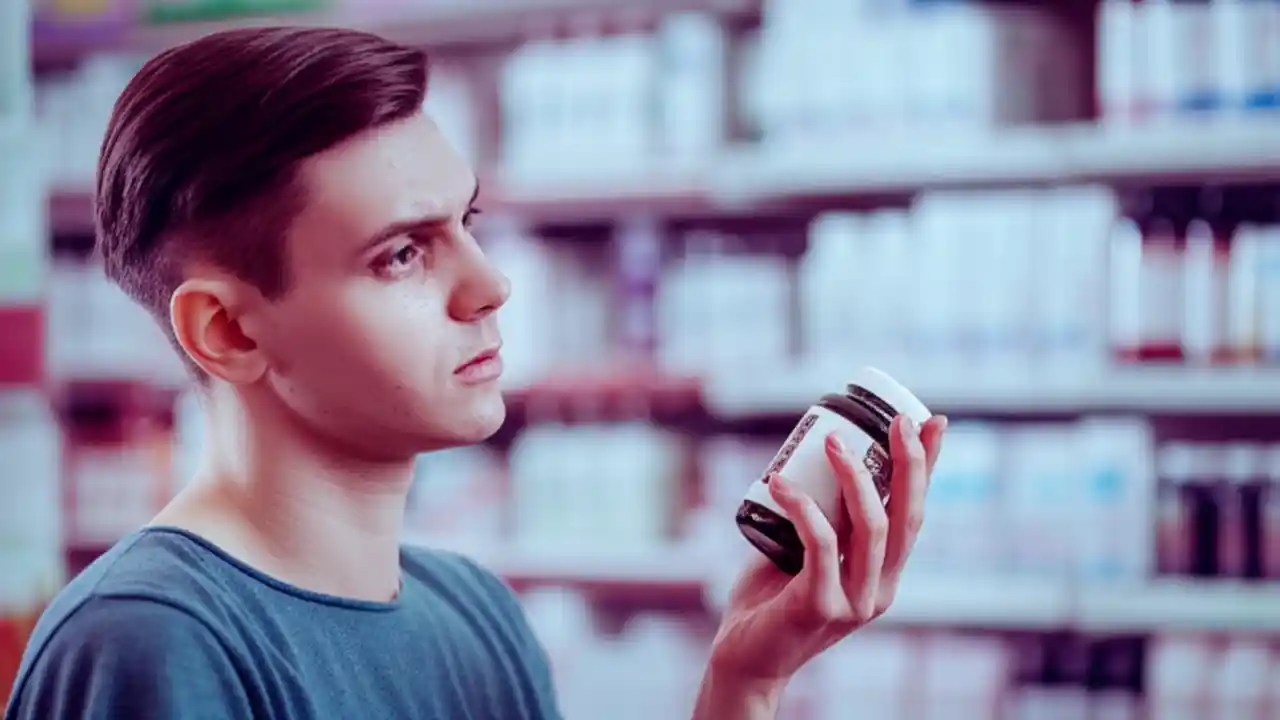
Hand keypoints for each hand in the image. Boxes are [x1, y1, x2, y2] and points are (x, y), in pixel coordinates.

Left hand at [701, 415, 946, 702]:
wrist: (746, 657)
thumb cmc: (772, 597)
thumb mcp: (807, 551)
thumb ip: (823, 519)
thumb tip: (820, 453)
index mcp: (884, 574)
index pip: (915, 515)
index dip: (928, 468)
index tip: (932, 421)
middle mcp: (879, 589)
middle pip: (907, 518)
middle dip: (909, 463)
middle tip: (895, 419)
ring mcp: (854, 601)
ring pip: (872, 528)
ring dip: (855, 477)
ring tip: (833, 440)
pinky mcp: (820, 606)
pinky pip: (821, 545)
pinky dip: (802, 507)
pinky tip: (779, 482)